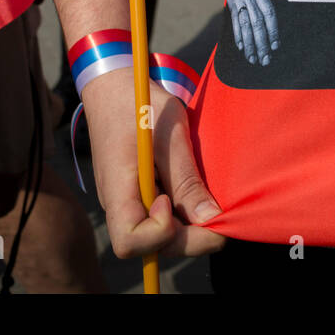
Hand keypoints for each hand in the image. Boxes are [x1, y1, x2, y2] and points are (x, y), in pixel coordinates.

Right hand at [81, 69, 225, 258]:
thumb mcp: (169, 135)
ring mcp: (127, 201)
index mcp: (115, 189)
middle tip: (219, 215)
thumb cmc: (139, 104)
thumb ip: (186, 179)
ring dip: (188, 226)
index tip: (171, 200)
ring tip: (210, 201)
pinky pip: (160, 217)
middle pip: (150, 246)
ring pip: (158, 236)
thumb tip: (210, 219)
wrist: (114, 87)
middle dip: (189, 238)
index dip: (159, 233)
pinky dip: (182, 213)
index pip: (130, 241)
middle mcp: (118, 203)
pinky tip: (198, 194)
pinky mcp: (138, 195)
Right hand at [228, 0, 281, 65]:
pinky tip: (242, 48)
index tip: (275, 46)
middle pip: (256, 24)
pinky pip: (234, 24)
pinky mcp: (231, 9)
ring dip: (249, 45)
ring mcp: (240, 5)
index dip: (272, 30)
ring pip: (245, 27)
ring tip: (253, 59)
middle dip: (261, 43)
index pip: (268, 14)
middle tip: (265, 59)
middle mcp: (250, 0)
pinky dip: (238, 36)